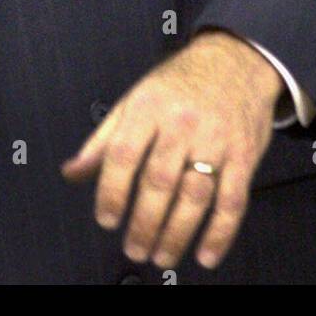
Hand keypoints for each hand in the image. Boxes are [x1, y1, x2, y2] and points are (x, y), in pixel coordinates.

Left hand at [60, 29, 283, 271]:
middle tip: (134, 249)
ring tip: (161, 255)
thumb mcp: (135, 99)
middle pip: (159, 181)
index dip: (111, 191)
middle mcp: (182, 122)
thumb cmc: (180, 83)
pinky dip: (220, 233)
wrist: (235, 60)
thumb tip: (72, 171)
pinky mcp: (243, 155)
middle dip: (144, 223)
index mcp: (149, 106)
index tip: (106, 220)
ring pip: (194, 195)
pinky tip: (206, 254)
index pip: (124, 154)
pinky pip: (232, 200)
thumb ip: (103, 140)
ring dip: (176, 234)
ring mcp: (215, 139)